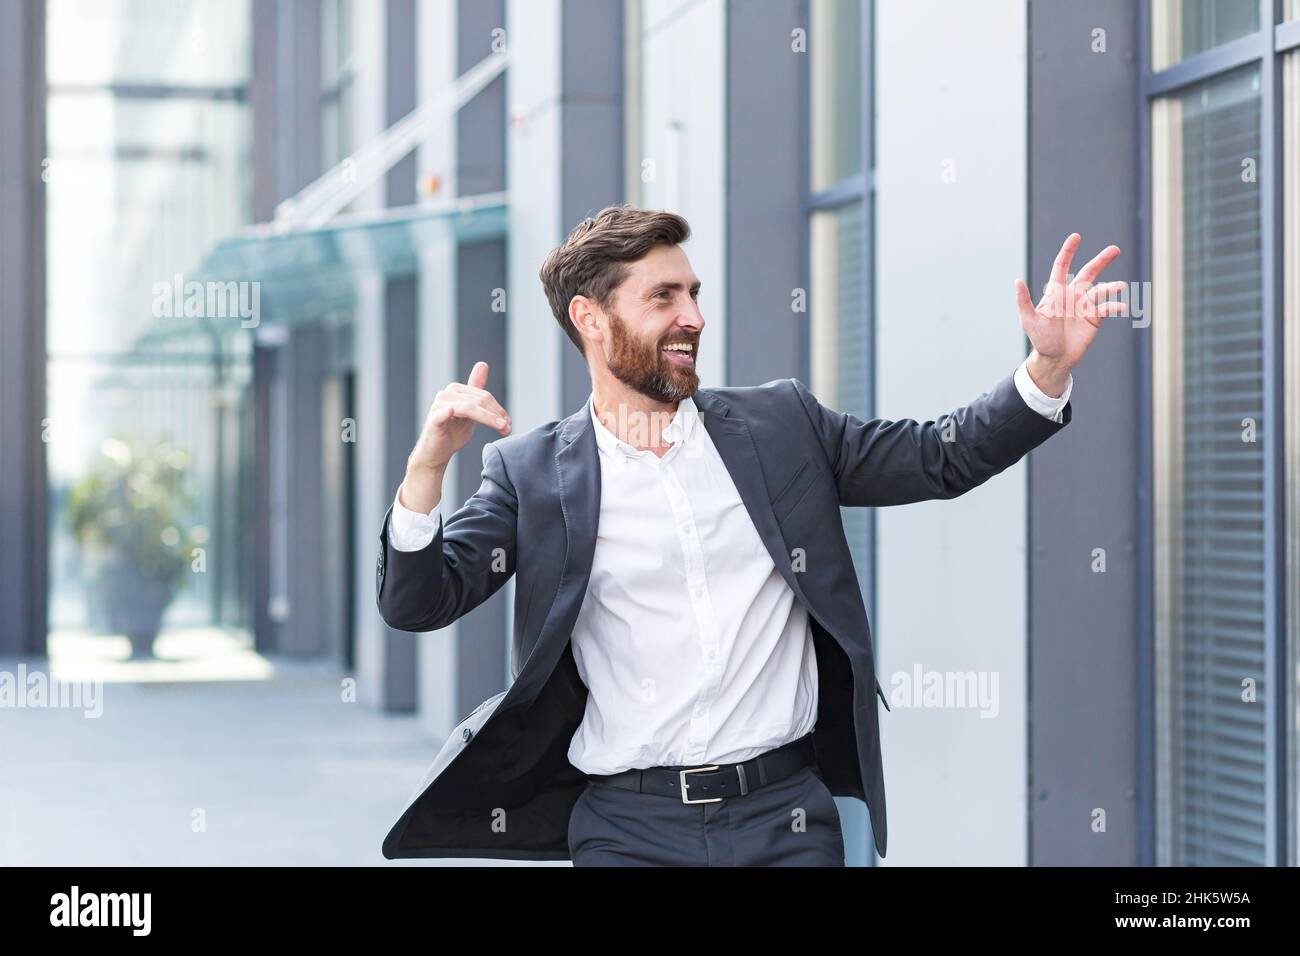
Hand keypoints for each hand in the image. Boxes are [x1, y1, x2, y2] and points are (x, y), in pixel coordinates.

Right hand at [409, 361, 510, 472]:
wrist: (436, 453)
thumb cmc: (453, 433)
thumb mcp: (470, 412)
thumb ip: (477, 392)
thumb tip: (483, 363)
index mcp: (456, 390)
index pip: (483, 396)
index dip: (498, 409)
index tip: (509, 423)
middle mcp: (447, 393)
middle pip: (479, 401)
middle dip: (496, 415)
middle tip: (508, 429)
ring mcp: (438, 406)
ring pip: (469, 407)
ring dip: (488, 418)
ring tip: (502, 428)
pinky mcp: (433, 419)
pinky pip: (442, 414)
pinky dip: (447, 412)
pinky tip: (452, 412)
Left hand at [1014, 233, 1126, 394]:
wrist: (1054, 359)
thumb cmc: (1039, 339)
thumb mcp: (1029, 320)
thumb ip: (1024, 301)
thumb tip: (1017, 281)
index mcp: (1056, 292)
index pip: (1062, 266)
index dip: (1068, 251)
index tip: (1076, 237)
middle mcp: (1073, 295)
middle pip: (1088, 273)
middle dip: (1101, 261)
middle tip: (1115, 249)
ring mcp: (1085, 306)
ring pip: (1101, 290)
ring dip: (1111, 287)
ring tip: (1120, 287)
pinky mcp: (1095, 318)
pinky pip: (1107, 308)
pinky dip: (1114, 306)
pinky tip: (1120, 307)